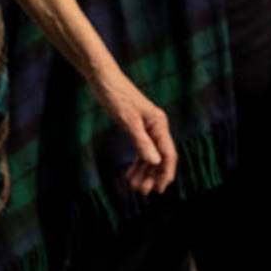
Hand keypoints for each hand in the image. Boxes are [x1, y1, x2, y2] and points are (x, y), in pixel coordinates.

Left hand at [90, 61, 177, 195]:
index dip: (166, 173)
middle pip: (160, 157)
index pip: (168, 154)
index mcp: (159, 124)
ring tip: (134, 186)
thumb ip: (142, 141)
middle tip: (142, 192)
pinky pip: (141, 149)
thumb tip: (155, 162)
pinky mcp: (137, 127)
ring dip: (144, 172)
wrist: (102, 78)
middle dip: (152, 176)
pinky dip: (137, 162)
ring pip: (150, 155)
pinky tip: (130, 174)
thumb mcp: (127, 120)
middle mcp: (156, 126)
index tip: (160, 189)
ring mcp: (147, 127)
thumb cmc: (115, 96)